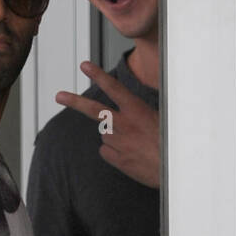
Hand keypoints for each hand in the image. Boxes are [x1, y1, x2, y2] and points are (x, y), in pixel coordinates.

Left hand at [56, 61, 160, 188]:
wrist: (176, 170)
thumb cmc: (171, 143)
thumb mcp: (160, 119)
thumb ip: (139, 113)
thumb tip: (127, 112)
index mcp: (137, 111)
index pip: (114, 88)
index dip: (98, 75)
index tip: (84, 65)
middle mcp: (125, 125)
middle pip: (94, 110)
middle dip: (75, 101)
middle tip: (59, 96)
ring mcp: (119, 143)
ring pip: (105, 134)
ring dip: (114, 136)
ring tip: (134, 143)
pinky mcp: (117, 160)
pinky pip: (106, 152)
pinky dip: (114, 152)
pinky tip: (129, 155)